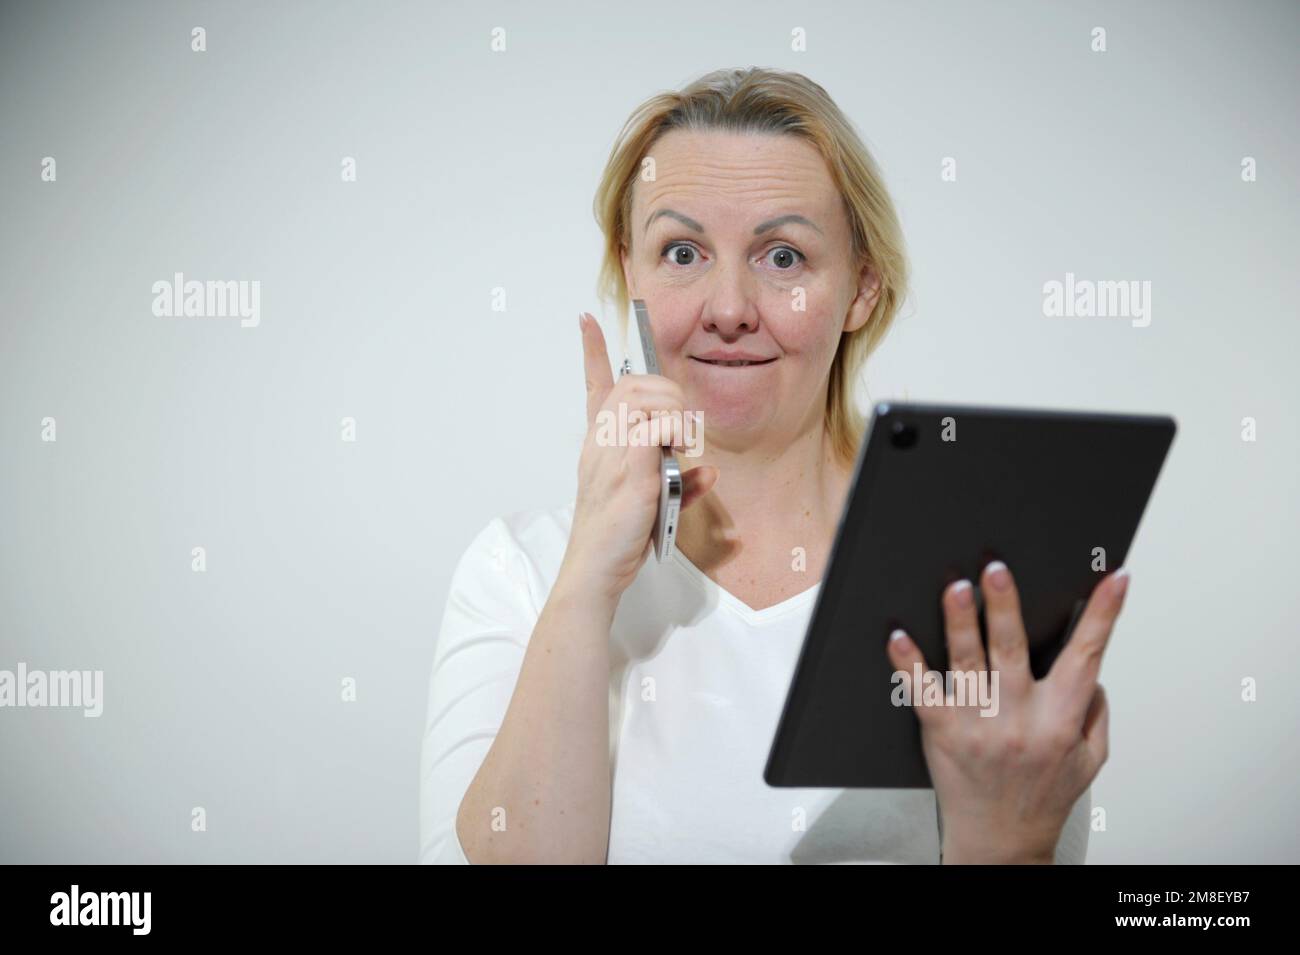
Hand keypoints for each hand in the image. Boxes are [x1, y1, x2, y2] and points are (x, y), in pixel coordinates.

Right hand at [562, 312, 717, 602]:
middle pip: (633, 382)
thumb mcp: (655, 500)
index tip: (586, 321)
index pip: (593, 385)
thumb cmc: (618, 535)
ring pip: (645, 398)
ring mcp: (611, 452)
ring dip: (675, 411)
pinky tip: (682, 450)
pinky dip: (676, 433)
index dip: (591, 351)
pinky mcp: (628, 469)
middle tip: (683, 421)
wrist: (596, 566)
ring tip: (684, 439)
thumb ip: (682, 481)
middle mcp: (600, 440)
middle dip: (668, 390)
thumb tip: (712, 472)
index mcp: (599, 442)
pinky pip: (656, 428)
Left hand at [885, 560, 1127, 863]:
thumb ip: (1095, 714)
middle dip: (1007, 606)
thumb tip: (1092, 671)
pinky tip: (900, 639)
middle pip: (1014, 651)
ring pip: (969, 664)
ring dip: (961, 622)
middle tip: (998, 570)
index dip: (1103, 615)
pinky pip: (923, 694)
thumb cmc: (1041, 798)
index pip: (1087, 657)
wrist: (1001, 843)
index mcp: (1061, 720)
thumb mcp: (1089, 761)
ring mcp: (979, 727)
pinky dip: (908, 665)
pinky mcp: (943, 735)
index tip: (1113, 579)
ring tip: (957, 588)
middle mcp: (1021, 720)